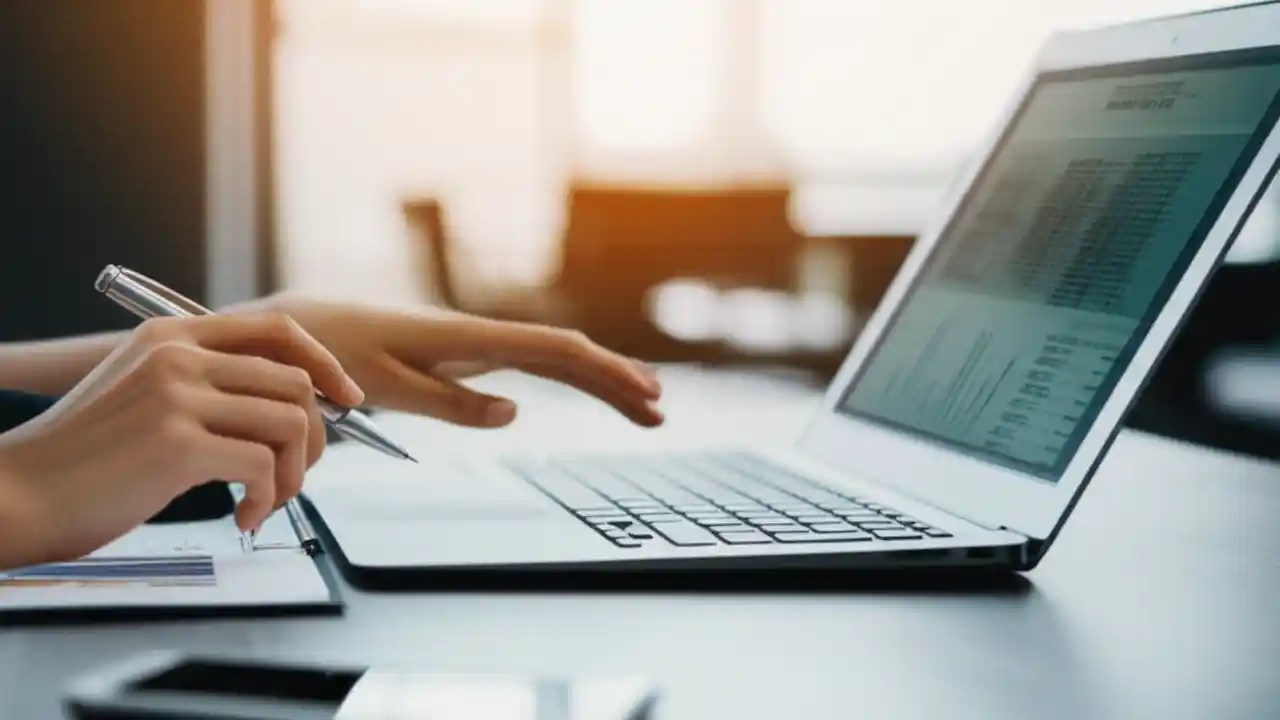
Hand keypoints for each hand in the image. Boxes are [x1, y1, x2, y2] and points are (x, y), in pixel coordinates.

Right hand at [0, 313, 363, 567]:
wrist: (19, 494)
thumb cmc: (85, 460)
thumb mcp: (144, 396)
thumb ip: (205, 385)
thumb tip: (290, 405)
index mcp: (171, 335)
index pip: (276, 329)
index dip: (324, 362)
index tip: (347, 398)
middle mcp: (178, 355)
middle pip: (295, 382)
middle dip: (314, 436)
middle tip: (294, 476)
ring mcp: (178, 396)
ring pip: (291, 423)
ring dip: (294, 474)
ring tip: (265, 501)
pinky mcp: (178, 444)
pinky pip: (264, 467)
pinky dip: (267, 499)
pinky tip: (241, 518)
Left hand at [238, 296, 663, 427]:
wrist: (297, 329)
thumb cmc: (334, 356)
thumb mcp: (387, 386)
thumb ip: (451, 401)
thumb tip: (517, 410)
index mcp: (467, 338)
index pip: (553, 352)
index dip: (603, 372)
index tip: (642, 393)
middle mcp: (480, 335)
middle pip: (565, 353)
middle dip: (614, 378)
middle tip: (658, 410)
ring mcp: (476, 343)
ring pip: (552, 357)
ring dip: (597, 379)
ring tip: (640, 404)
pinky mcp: (464, 354)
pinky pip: (528, 363)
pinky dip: (564, 377)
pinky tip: (584, 386)